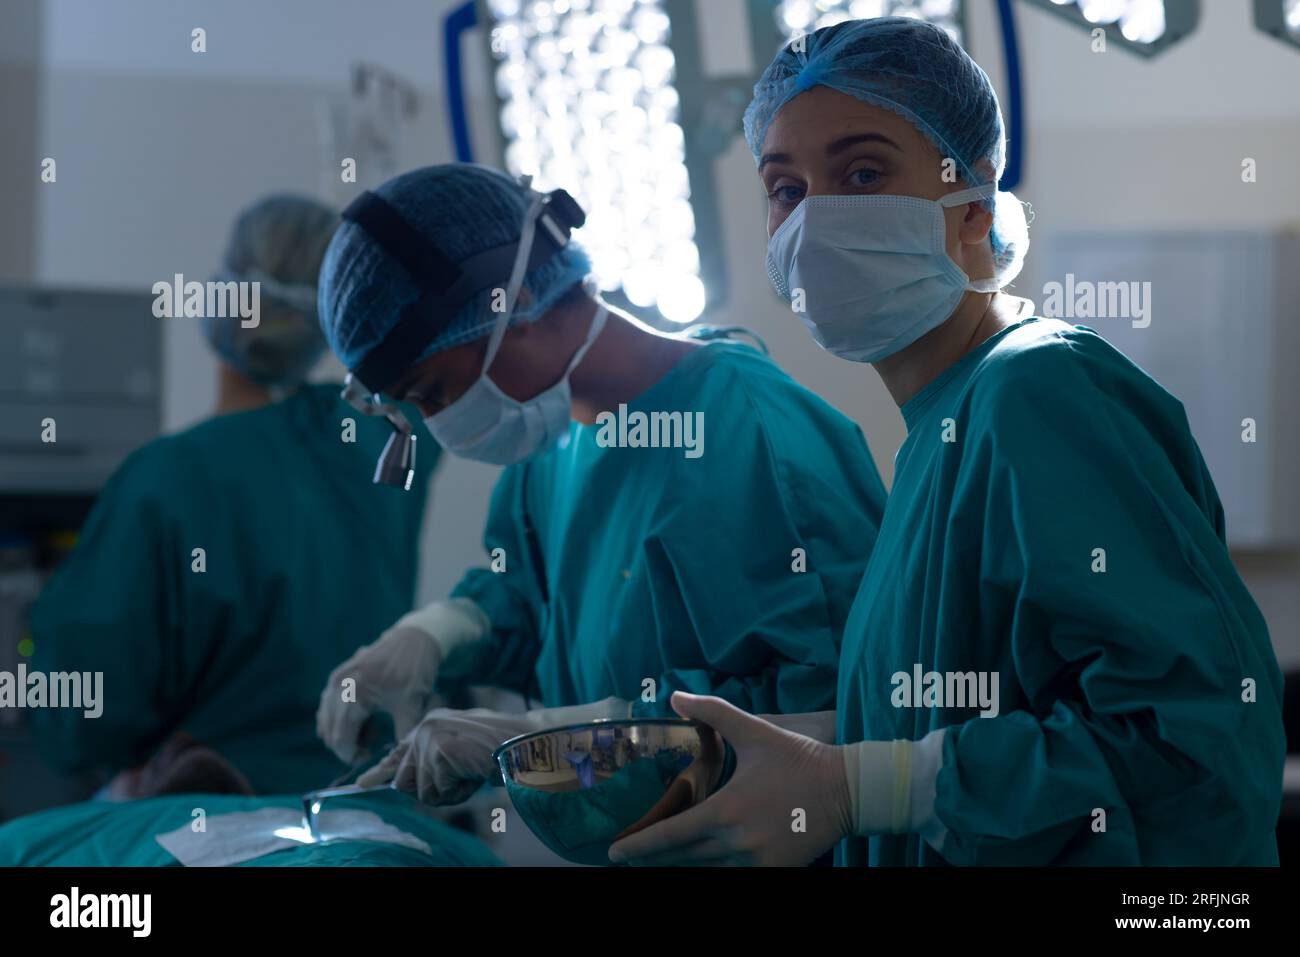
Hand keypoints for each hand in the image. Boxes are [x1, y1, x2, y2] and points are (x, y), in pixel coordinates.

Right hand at [316, 625, 443, 763]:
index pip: (339, 738)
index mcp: (353, 693)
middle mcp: (338, 685)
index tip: (370, 759)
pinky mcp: (338, 675)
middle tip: (372, 747)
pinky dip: (343, 718)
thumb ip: (402, 736)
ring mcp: (336, 678)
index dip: (352, 756)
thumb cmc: (415, 670)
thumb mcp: (412, 706)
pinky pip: (330, 706)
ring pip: (328, 720)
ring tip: (373, 730)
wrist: (416, 637)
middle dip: (348, 745)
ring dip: (345, 732)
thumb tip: (395, 763)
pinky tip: (367, 718)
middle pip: (330, 731)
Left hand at [357, 708, 529, 805]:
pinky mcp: (438, 753)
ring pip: (421, 791)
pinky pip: (437, 792)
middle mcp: (425, 727)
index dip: (383, 771)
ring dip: (448, 792)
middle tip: (462, 776)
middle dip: (432, 789)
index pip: (400, 751)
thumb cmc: (500, 744)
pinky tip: (473, 774)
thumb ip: (436, 757)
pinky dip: (457, 792)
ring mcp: (429, 739)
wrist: (522, 739)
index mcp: (431, 723)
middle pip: (407, 781)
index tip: (362, 783)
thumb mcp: (462, 746)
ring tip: (471, 772)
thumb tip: (408, 779)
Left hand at [607, 693, 852, 865]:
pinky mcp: (776, 871)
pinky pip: (736, 874)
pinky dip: (719, 867)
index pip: (670, 835)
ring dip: (686, 863)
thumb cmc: (798, 758)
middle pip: (684, 858)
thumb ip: (713, 712)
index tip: (615, 852)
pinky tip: (707, 860)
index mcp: (725, 811)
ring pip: (708, 869)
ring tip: (666, 856)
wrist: (847, 789)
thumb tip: (675, 696)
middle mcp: (736, 843)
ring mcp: (757, 861)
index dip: (639, 846)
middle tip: (631, 856)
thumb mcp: (754, 730)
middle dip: (655, 858)